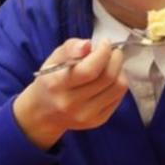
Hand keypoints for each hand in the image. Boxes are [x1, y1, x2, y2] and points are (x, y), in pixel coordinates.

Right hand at [13, 39, 127, 149]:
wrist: (44, 113)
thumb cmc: (50, 80)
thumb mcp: (54, 59)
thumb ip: (70, 48)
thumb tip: (88, 44)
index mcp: (57, 84)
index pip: (89, 70)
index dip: (103, 53)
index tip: (106, 43)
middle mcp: (71, 103)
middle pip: (107, 78)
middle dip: (116, 59)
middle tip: (114, 52)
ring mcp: (86, 115)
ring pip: (117, 88)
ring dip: (120, 71)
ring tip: (114, 63)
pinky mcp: (98, 121)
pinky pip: (118, 98)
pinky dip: (118, 84)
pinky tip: (111, 78)